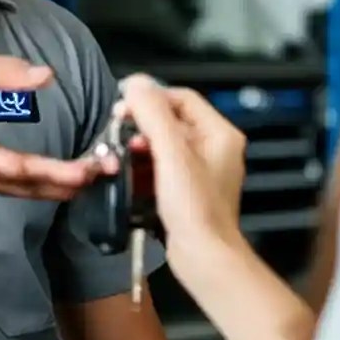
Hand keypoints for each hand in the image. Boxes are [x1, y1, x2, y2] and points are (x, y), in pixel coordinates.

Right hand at [0, 53, 98, 200]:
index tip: (79, 169)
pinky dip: (60, 183)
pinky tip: (87, 174)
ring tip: (107, 169)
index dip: (43, 169)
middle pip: (28, 184)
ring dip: (71, 184)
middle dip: (69, 179)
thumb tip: (46, 76)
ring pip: (34, 191)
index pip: (5, 164)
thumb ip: (0, 73)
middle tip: (107, 167)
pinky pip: (32, 189)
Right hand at [116, 74, 246, 255]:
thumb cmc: (196, 210)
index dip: (151, 99)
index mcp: (219, 133)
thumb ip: (153, 114)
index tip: (125, 108)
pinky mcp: (188, 189)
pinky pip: (162, 165)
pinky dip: (145, 166)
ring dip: (140, 146)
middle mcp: (214, 148)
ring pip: (164, 143)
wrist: (203, 256)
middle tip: (120, 132)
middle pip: (171, 119)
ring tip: (124, 155)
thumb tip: (136, 83)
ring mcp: (201, 169)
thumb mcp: (171, 154)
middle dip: (142, 125)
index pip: (181, 97)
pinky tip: (132, 175)